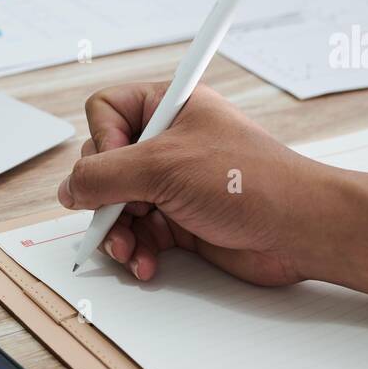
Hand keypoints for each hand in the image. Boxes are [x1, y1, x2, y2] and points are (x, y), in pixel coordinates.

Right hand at [57, 82, 328, 285]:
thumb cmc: (250, 181)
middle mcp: (169, 142)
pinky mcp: (180, 219)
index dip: (103, 142)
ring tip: (130, 249)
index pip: (105, 111)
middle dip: (106, 199)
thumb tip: (69, 189)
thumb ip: (104, 175)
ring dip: (117, 232)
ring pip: (116, 205)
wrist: (298, 230)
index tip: (121, 168)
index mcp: (169, 107)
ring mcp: (173, 182)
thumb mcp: (163, 167)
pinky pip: (137, 233)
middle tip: (121, 215)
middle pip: (104, 165)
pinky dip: (137, 249)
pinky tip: (147, 261)